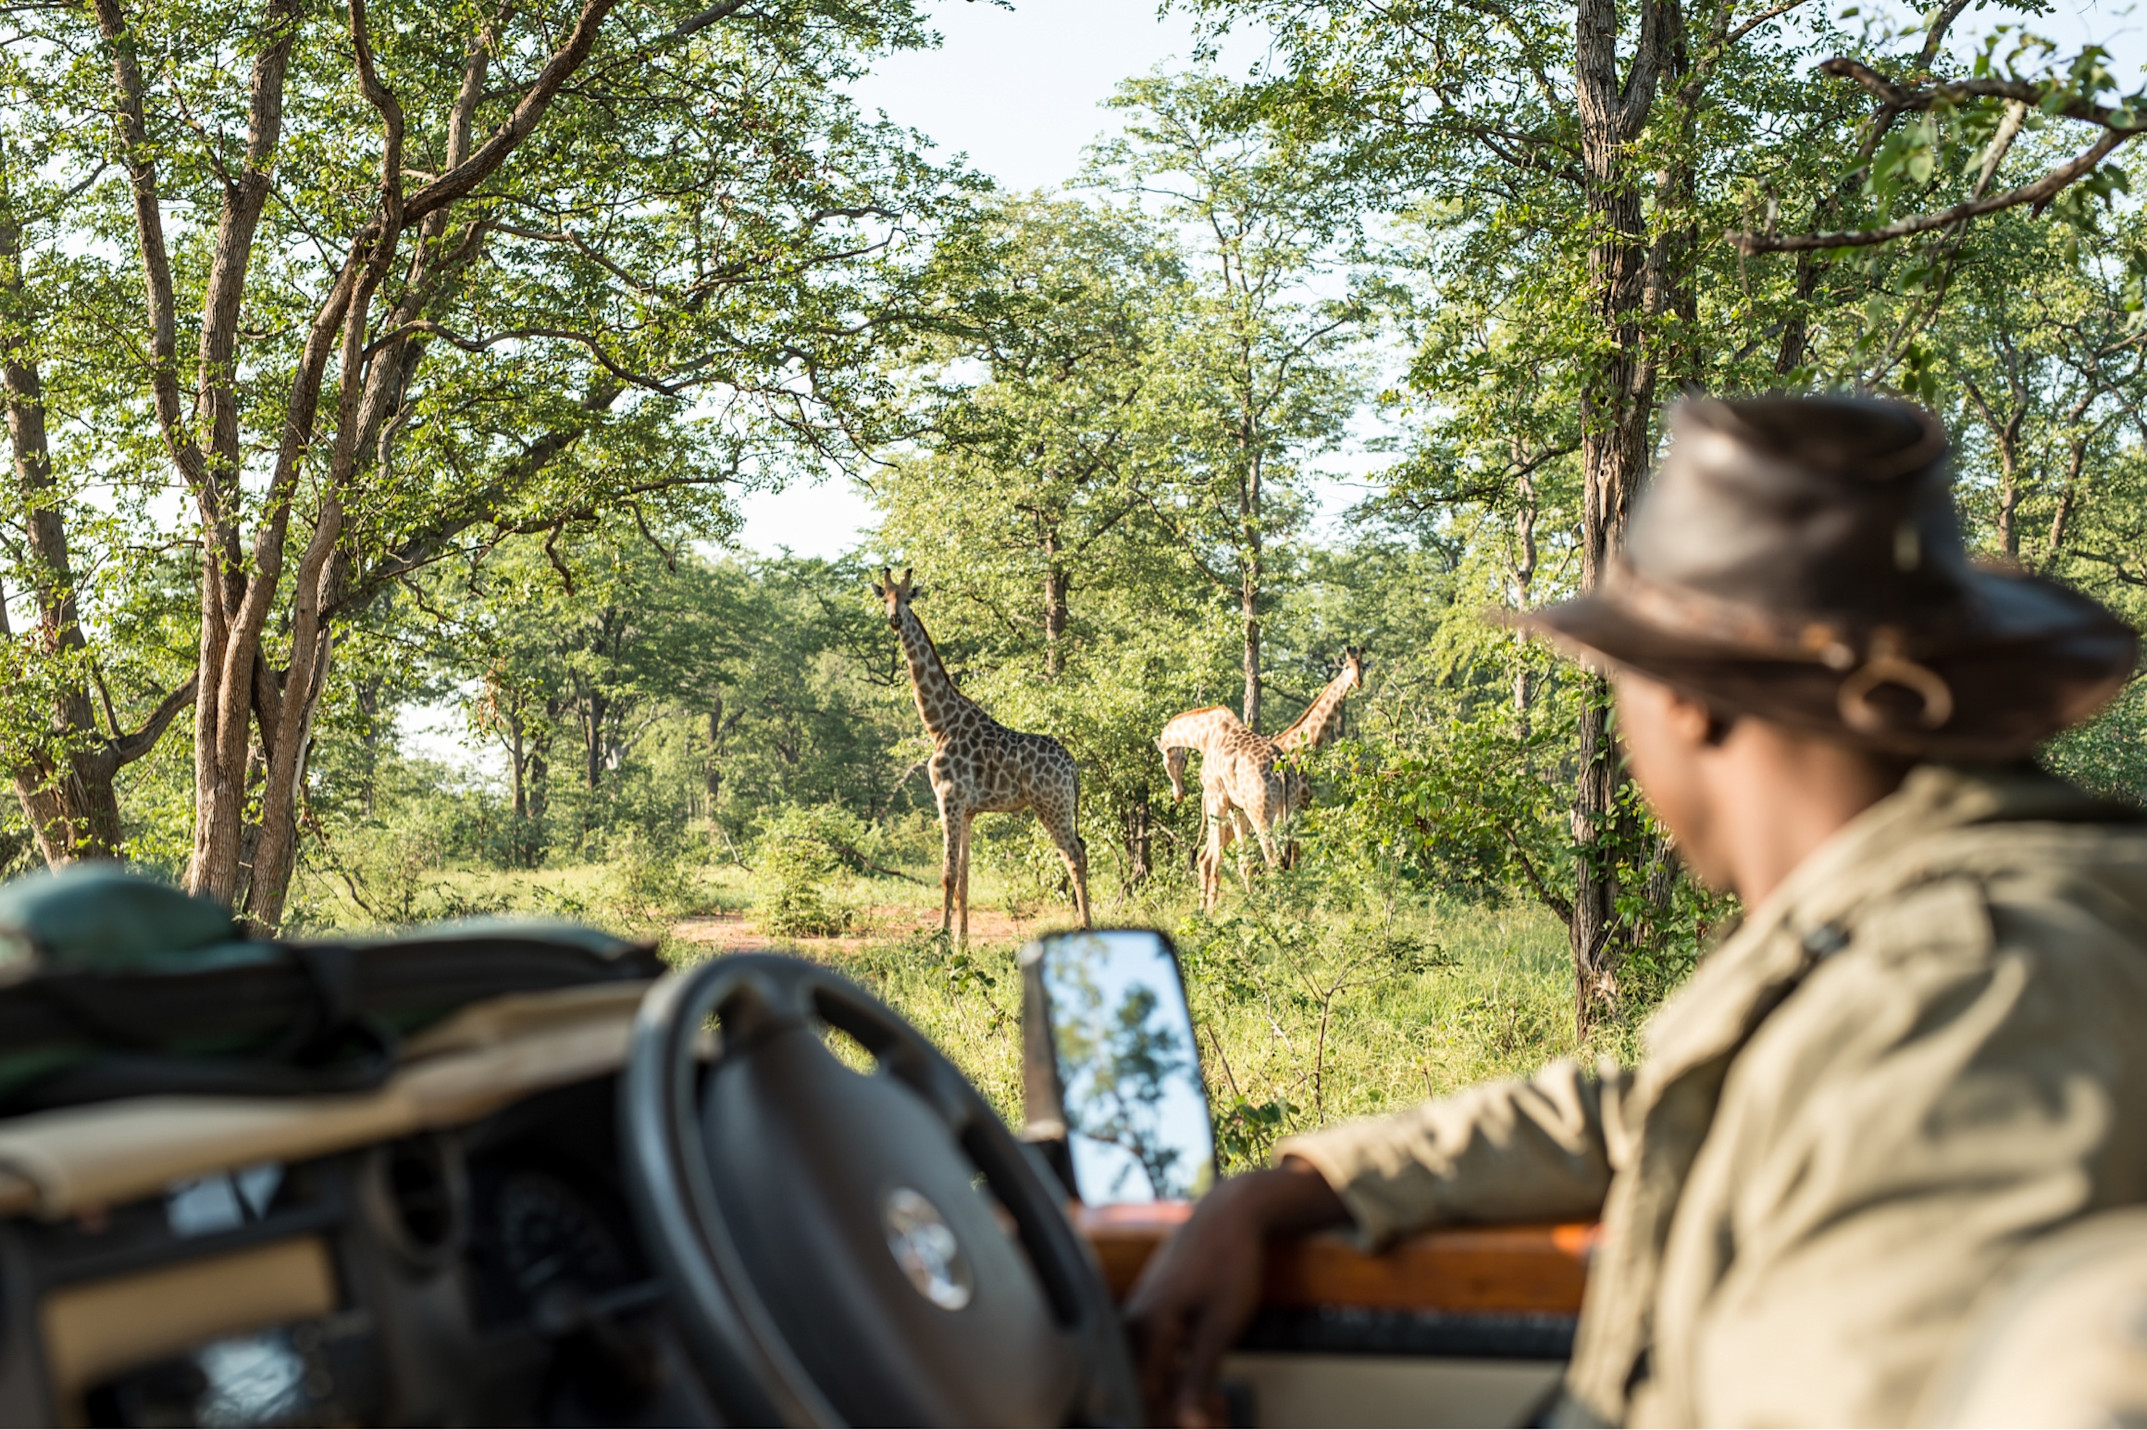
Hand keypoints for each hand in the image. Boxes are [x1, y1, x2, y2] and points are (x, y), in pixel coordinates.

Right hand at [1123, 1157, 1347, 1426]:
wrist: (1229, 1212)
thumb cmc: (1229, 1261)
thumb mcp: (1221, 1327)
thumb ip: (1198, 1377)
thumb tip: (1186, 1422)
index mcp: (1147, 1325)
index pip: (1146, 1392)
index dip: (1170, 1417)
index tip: (1204, 1424)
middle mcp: (1135, 1317)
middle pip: (1145, 1382)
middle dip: (1177, 1409)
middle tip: (1216, 1417)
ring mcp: (1142, 1307)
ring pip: (1150, 1366)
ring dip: (1180, 1392)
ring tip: (1216, 1406)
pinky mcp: (1153, 1302)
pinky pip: (1155, 1347)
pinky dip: (1177, 1369)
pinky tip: (1204, 1380)